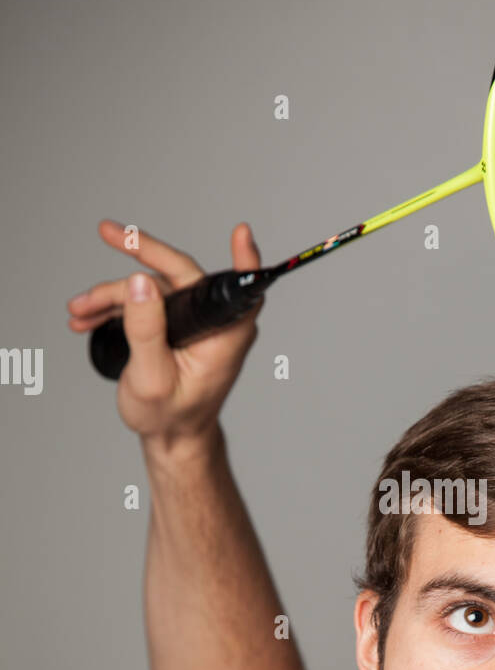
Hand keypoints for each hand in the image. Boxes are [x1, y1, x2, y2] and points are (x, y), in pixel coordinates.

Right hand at [67, 220, 262, 445]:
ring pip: (153, 289)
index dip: (241, 259)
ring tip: (78, 311)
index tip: (242, 231)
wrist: (170, 438)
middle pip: (179, 274)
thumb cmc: (170, 417)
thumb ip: (147, 330)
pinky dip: (116, 308)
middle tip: (107, 232)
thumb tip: (140, 283)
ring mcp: (196, 323)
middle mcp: (215, 324)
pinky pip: (147, 304)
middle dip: (138, 254)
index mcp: (224, 336)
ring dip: (112, 296)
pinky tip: (86, 318)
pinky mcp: (179, 325)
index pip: (237, 290)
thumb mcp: (152, 379)